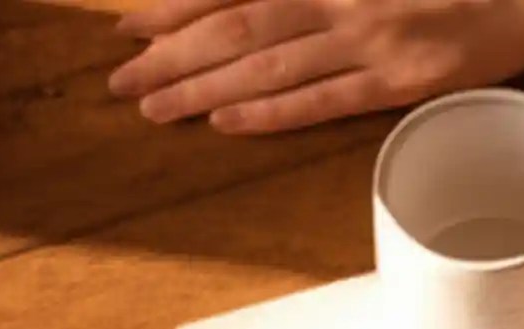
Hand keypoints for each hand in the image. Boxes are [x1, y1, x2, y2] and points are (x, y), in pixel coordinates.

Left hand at [109, 0, 523, 132]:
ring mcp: (370, 41)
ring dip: (202, 86)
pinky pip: (324, 99)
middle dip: (171, 53)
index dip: (175, 5)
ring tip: (153, 109)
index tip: (128, 26)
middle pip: (236, 26)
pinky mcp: (401, 82)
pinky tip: (226, 121)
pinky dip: (271, 110)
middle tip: (121, 81)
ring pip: (268, 64)